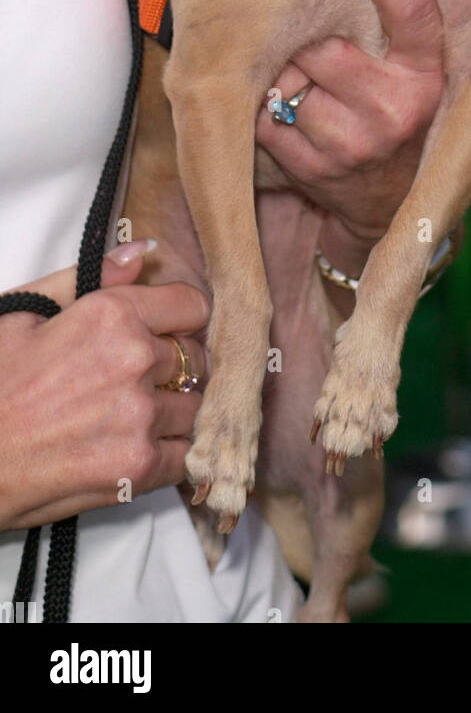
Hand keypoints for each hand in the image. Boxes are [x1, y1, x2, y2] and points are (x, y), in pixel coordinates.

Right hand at [0, 241, 208, 531]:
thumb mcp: (26, 313)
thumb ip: (91, 277)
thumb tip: (144, 250)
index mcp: (112, 315)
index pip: (193, 305)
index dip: (181, 317)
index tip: (167, 330)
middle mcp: (135, 360)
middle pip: (197, 357)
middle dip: (176, 365)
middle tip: (140, 378)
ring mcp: (141, 416)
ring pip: (194, 405)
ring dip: (173, 409)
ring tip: (134, 415)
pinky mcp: (139, 467)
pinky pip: (185, 453)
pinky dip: (169, 451)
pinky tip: (137, 446)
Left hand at [255, 0, 444, 260]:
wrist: (389, 201)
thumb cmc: (393, 109)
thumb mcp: (414, 65)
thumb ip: (390, 17)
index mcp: (427, 72)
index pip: (407, 4)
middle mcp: (399, 106)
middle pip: (319, 42)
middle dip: (304, 42)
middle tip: (315, 55)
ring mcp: (355, 142)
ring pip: (285, 79)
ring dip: (280, 79)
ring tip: (305, 91)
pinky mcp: (316, 168)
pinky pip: (263, 116)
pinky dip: (262, 111)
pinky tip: (287, 117)